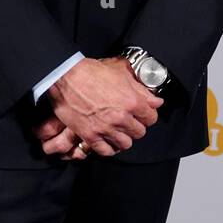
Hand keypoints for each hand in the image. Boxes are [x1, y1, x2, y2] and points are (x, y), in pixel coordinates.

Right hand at [33, 56, 161, 157]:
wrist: (65, 77)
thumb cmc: (92, 72)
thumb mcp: (121, 74)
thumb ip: (142, 90)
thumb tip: (157, 101)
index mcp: (131, 101)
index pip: (151, 118)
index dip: (148, 115)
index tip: (143, 114)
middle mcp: (121, 117)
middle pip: (139, 132)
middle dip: (136, 126)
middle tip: (129, 121)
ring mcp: (105, 128)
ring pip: (125, 144)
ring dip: (123, 138)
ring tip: (119, 131)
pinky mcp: (90, 136)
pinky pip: (106, 151)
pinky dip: (108, 147)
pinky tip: (107, 140)